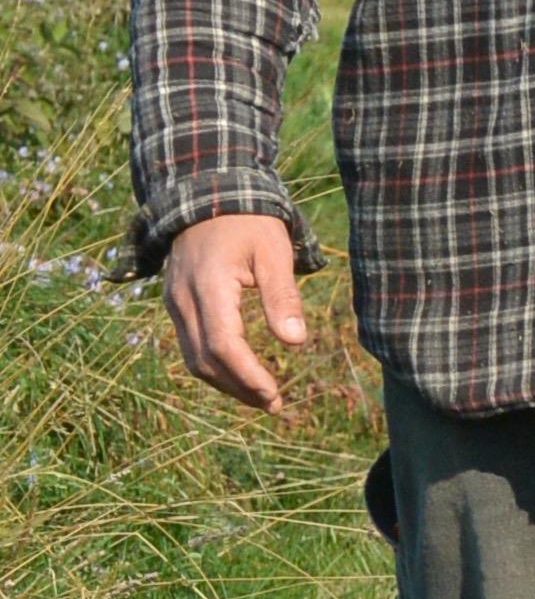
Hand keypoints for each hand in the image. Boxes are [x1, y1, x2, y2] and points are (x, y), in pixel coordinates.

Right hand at [162, 212, 311, 411]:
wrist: (208, 194)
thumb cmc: (249, 222)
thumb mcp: (274, 252)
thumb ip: (282, 296)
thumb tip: (295, 342)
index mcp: (208, 286)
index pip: (223, 345)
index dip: (248, 376)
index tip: (274, 395)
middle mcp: (183, 299)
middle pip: (204, 361)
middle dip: (239, 388)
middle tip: (273, 404)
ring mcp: (174, 303)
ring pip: (193, 359)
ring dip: (225, 383)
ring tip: (260, 397)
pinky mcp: (176, 304)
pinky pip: (190, 346)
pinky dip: (214, 366)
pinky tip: (239, 375)